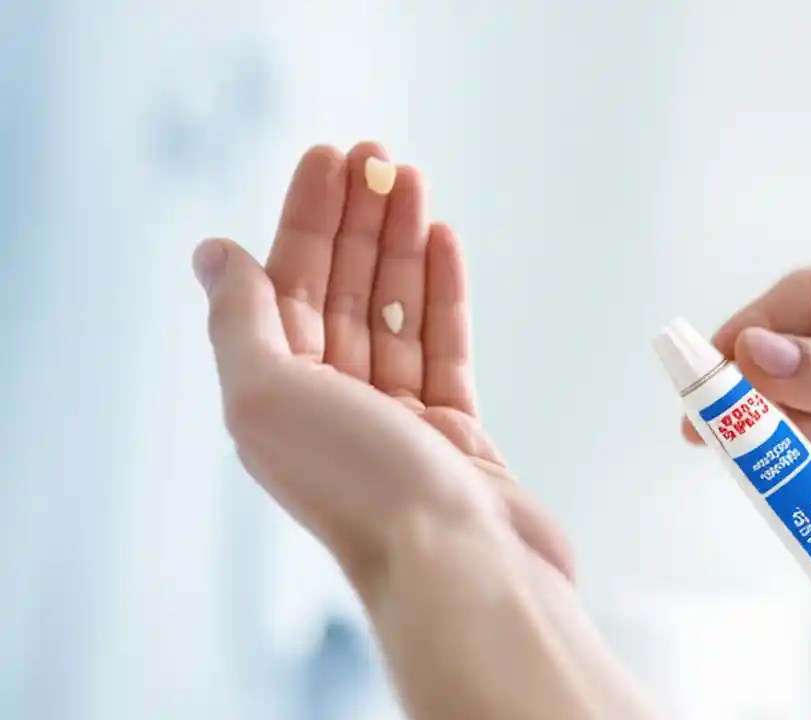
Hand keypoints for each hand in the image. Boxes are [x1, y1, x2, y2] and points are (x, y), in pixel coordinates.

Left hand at [196, 144, 570, 585]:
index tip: (331, 157)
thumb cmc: (360, 487)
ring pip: (396, 311)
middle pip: (344, 291)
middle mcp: (332, 406)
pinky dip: (442, 293)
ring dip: (402, 243)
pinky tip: (445, 243)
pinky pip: (444, 347)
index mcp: (277, 398)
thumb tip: (214, 252)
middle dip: (358, 219)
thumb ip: (241, 320)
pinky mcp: (454, 432)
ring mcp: (398, 419)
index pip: (289, 286)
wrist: (461, 566)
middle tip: (379, 155)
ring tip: (416, 181)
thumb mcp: (267, 394)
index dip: (306, 217)